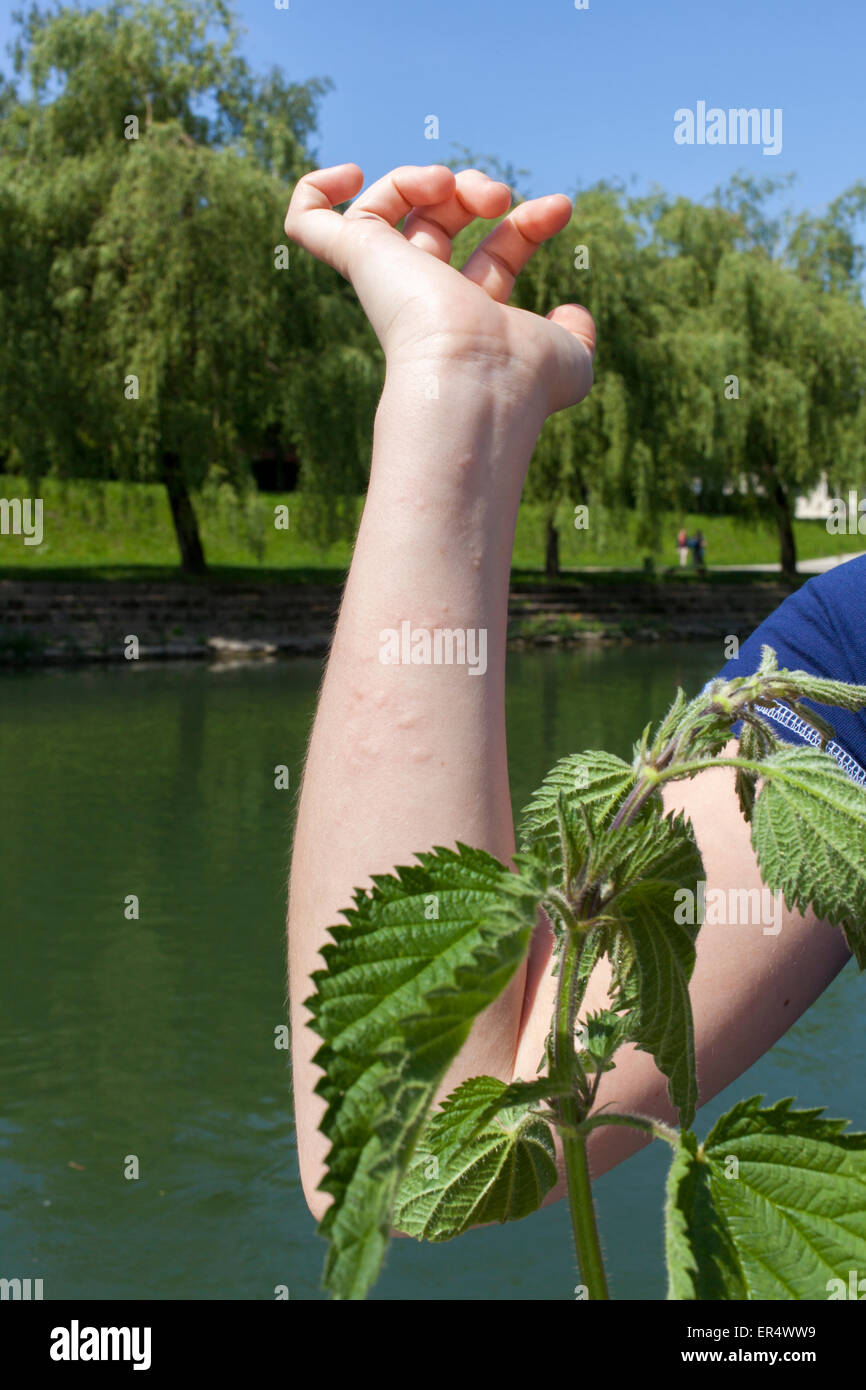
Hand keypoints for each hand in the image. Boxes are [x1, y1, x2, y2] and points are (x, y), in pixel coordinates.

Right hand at [284, 162, 594, 417]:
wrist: (479, 380)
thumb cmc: (523, 380)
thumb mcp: (570, 358)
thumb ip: (576, 335)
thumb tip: (570, 312)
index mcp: (470, 319)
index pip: (494, 256)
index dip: (528, 224)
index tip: (560, 208)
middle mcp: (424, 300)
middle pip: (440, 222)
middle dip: (476, 190)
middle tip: (499, 197)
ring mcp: (387, 278)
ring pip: (386, 208)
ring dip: (423, 175)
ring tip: (453, 184)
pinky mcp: (358, 259)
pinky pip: (308, 221)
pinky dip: (316, 189)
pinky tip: (348, 173)